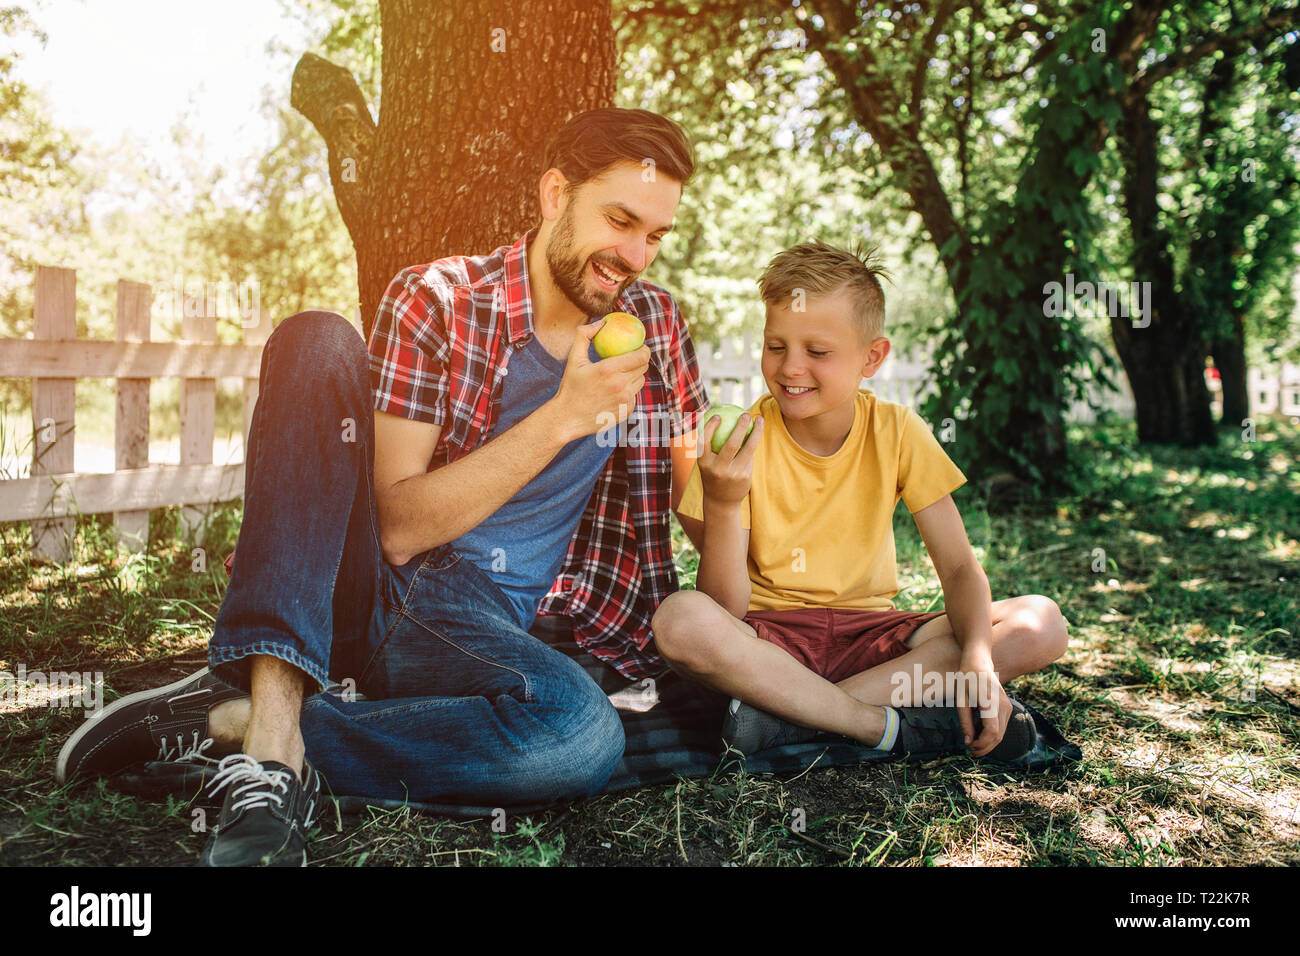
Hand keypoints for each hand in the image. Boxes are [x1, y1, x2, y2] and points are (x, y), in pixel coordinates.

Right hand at [548, 319, 650, 439]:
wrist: (567, 418)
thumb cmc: (570, 387)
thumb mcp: (574, 359)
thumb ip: (584, 335)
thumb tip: (602, 322)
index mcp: (609, 370)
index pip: (641, 356)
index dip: (644, 349)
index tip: (640, 347)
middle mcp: (620, 385)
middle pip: (643, 368)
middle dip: (640, 360)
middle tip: (632, 358)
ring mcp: (625, 400)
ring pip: (640, 382)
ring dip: (634, 376)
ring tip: (621, 375)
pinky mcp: (626, 411)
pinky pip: (634, 396)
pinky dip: (628, 391)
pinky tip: (615, 391)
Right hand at [698, 412, 762, 506]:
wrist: (721, 501)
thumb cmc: (713, 475)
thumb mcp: (706, 463)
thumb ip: (709, 445)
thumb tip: (716, 418)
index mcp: (704, 463)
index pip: (705, 441)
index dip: (710, 426)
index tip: (718, 415)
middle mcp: (718, 469)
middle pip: (731, 444)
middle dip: (740, 426)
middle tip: (745, 414)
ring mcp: (733, 474)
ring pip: (748, 448)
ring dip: (756, 432)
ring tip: (760, 420)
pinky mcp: (744, 476)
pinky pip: (750, 456)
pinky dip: (753, 444)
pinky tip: (757, 433)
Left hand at [956, 646, 1009, 756]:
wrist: (979, 661)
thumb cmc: (966, 678)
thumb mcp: (961, 700)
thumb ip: (966, 722)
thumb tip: (968, 742)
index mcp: (991, 703)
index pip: (992, 733)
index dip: (981, 744)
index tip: (968, 747)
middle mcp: (1004, 706)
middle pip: (998, 736)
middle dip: (984, 747)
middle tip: (969, 751)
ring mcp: (1008, 706)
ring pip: (1001, 733)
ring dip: (988, 742)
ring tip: (972, 744)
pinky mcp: (1007, 707)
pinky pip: (1001, 727)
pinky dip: (991, 735)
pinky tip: (978, 733)